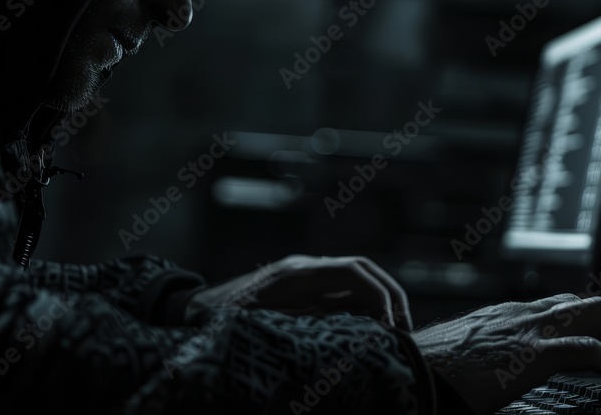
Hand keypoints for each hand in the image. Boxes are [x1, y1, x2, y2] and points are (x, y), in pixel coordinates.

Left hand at [185, 254, 412, 330]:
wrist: (194, 311)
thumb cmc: (223, 322)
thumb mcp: (263, 324)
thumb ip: (306, 321)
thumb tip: (352, 325)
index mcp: (296, 274)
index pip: (352, 271)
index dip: (379, 295)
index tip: (392, 327)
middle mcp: (303, 268)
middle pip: (361, 270)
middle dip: (390, 296)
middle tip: (406, 330)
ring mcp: (303, 275)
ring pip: (355, 278)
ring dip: (380, 300)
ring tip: (396, 332)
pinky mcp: (301, 288)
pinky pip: (341, 290)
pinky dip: (363, 306)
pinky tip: (372, 330)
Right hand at [412, 294, 600, 414]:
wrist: (406, 370)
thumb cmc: (424, 372)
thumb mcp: (459, 360)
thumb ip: (477, 361)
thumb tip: (480, 381)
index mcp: (500, 316)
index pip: (556, 306)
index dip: (585, 327)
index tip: (599, 355)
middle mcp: (518, 313)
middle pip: (585, 302)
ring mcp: (527, 328)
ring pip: (597, 313)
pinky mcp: (533, 352)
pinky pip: (594, 350)